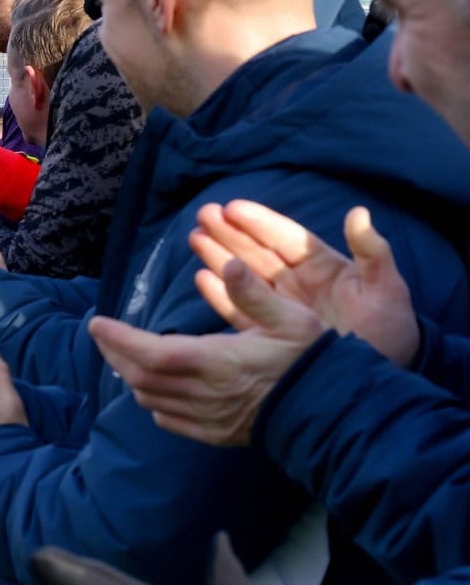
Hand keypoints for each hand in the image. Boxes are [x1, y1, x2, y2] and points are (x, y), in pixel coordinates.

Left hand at [89, 256, 328, 446]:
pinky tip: (153, 389)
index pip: (152, 352)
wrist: (332, 414)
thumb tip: (228, 264)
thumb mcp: (291, 319)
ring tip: (122, 356)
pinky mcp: (214, 434)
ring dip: (131, 377)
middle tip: (101, 336)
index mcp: (218, 362)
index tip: (96, 323)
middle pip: (141, 377)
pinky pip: (169, 421)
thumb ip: (254, 294)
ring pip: (150, 399)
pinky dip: (153, 403)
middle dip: (115, 355)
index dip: (119, 339)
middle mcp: (205, 393)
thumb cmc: (312, 361)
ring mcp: (207, 418)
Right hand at [191, 202, 417, 367]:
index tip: (231, 207)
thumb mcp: (386, 288)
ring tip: (195, 238)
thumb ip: (372, 251)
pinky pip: (239, 308)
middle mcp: (296, 282)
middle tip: (202, 215)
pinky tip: (202, 278)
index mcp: (322, 266)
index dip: (258, 221)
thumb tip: (358, 212)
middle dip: (229, 232)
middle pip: (256, 251)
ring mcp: (280, 306)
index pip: (284, 237)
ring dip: (218, 256)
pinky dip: (220, 293)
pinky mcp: (269, 331)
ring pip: (243, 275)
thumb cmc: (390, 329)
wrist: (379, 377)